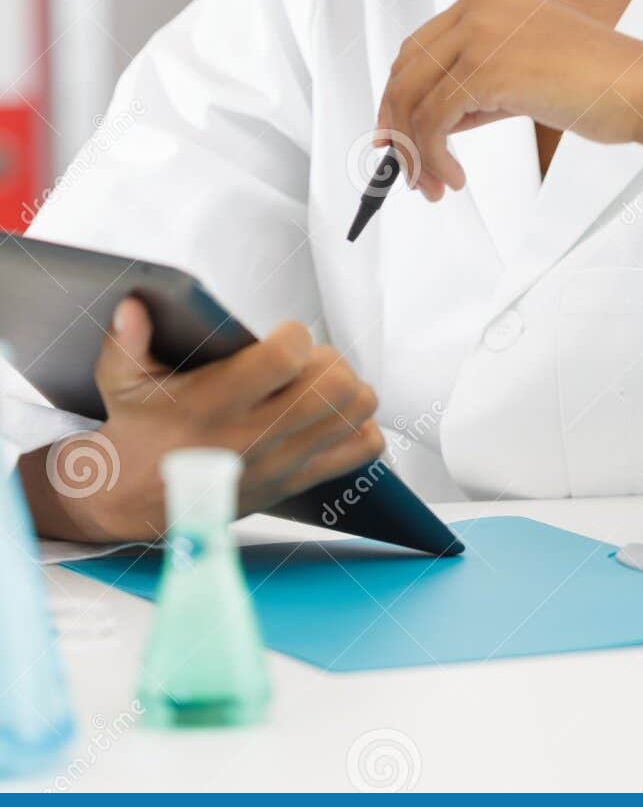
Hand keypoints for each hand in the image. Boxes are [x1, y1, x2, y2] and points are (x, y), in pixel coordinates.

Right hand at [21, 298, 384, 543]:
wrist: (135, 501)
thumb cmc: (136, 431)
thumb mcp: (120, 382)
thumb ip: (125, 340)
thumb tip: (134, 305)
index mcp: (214, 404)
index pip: (285, 359)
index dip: (294, 335)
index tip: (281, 334)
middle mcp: (254, 436)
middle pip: (336, 386)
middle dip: (329, 360)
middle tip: (307, 360)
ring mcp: (281, 464)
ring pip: (355, 413)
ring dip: (347, 390)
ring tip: (317, 385)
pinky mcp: (296, 482)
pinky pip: (359, 451)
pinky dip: (357, 426)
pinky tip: (326, 416)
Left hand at [374, 0, 642, 198]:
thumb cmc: (597, 82)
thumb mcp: (521, 72)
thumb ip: (473, 85)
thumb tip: (426, 123)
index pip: (418, 48)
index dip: (399, 97)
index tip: (395, 137)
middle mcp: (475, 4)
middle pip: (405, 71)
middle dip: (399, 128)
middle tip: (410, 172)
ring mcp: (477, 33)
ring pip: (413, 99)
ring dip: (416, 152)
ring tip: (435, 185)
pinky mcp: (483, 68)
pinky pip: (432, 121)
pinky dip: (433, 156)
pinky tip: (455, 177)